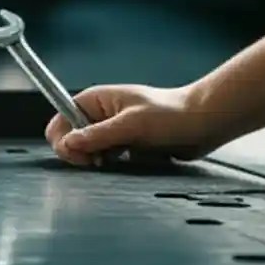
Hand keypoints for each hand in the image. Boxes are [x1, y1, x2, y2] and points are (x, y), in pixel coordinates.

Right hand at [44, 85, 217, 165]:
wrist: (204, 123)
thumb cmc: (172, 114)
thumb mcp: (131, 124)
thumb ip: (97, 135)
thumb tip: (67, 144)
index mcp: (93, 100)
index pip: (60, 122)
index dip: (64, 140)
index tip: (81, 154)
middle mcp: (98, 115)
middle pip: (71, 140)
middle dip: (83, 153)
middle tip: (102, 159)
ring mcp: (111, 130)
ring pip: (89, 152)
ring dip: (100, 159)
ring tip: (121, 156)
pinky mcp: (124, 144)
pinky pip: (107, 159)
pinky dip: (114, 164)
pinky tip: (129, 160)